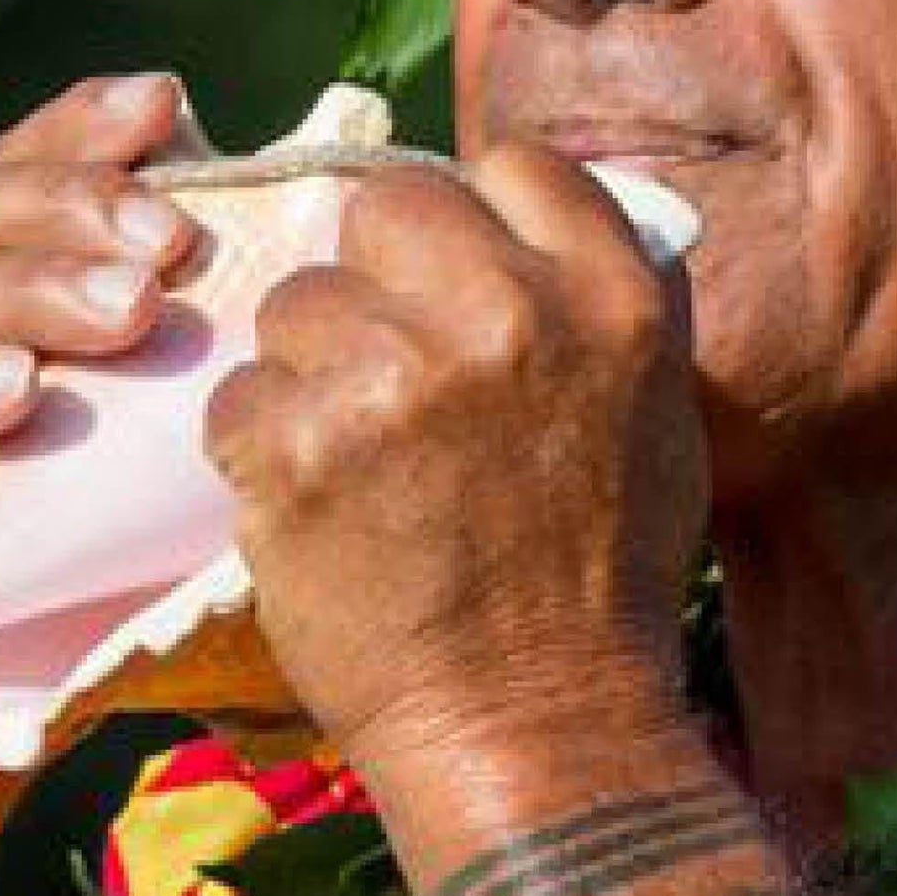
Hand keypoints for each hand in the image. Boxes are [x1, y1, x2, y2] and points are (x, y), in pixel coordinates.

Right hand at [0, 70, 205, 824]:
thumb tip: (306, 284)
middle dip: (67, 205)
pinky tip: (15, 390)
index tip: (166, 102)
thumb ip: (169, 372)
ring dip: (28, 293)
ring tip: (131, 305)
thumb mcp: (118, 464)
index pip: (4, 176)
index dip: (75, 130)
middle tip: (172, 234)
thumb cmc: (38, 589)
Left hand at [202, 140, 709, 782]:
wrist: (533, 728)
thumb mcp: (656, 423)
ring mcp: (396, 378)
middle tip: (383, 367)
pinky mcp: (298, 447)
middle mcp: (507, 317)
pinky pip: (240, 397)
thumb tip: (529, 234)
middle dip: (374, 279)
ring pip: (296, 303)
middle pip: (388, 208)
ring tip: (354, 462)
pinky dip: (258, 452)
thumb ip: (599, 310)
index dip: (474, 217)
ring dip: (309, 371)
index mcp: (610, 300)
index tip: (454, 277)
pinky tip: (311, 510)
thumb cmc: (599, 588)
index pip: (514, 166)